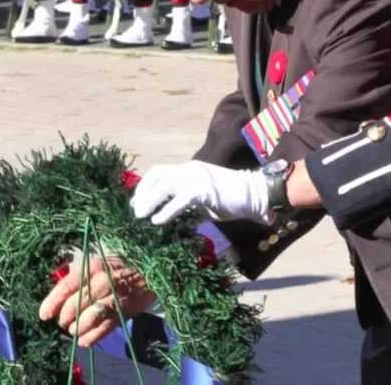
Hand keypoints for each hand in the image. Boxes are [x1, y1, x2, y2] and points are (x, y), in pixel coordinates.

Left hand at [37, 254, 156, 347]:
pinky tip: (84, 339)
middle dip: (64, 318)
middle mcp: (103, 281)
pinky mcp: (126, 311)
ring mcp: (115, 297)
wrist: (150, 271)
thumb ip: (77, 276)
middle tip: (63, 322)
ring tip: (74, 329)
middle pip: (74, 305)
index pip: (66, 286)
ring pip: (88, 319)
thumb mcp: (97, 264)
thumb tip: (57, 295)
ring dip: (77, 328)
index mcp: (92, 267)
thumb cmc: (117, 269)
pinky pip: (103, 329)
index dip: (52, 303)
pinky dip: (90, 338)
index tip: (44, 315)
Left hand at [131, 161, 272, 225]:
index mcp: (190, 169)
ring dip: (149, 200)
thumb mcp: (205, 198)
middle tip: (135, 210)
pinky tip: (157, 221)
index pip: (160, 171)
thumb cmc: (232, 199)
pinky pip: (180, 199)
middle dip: (143, 192)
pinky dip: (166, 211)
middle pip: (159, 175)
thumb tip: (169, 213)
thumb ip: (188, 201)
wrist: (255, 194)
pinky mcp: (205, 190)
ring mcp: (198, 177)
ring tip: (140, 215)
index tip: (137, 201)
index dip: (145, 185)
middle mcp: (191, 169)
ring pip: (165, 184)